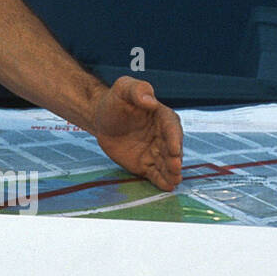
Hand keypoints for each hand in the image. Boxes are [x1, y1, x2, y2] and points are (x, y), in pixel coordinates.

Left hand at [91, 76, 183, 191]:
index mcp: (162, 117)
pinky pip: (156, 173)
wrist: (101, 119)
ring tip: (174, 181)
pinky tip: (166, 187)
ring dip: (171, 172)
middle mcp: (164, 136)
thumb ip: (137, 90)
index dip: (174, 138)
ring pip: (166, 163)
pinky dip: (162, 180)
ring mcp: (156, 151)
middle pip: (172, 148)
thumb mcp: (123, 89)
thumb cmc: (115, 101)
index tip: (175, 148)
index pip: (171, 127)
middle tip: (175, 167)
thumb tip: (150, 100)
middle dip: (175, 159)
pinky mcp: (146, 164)